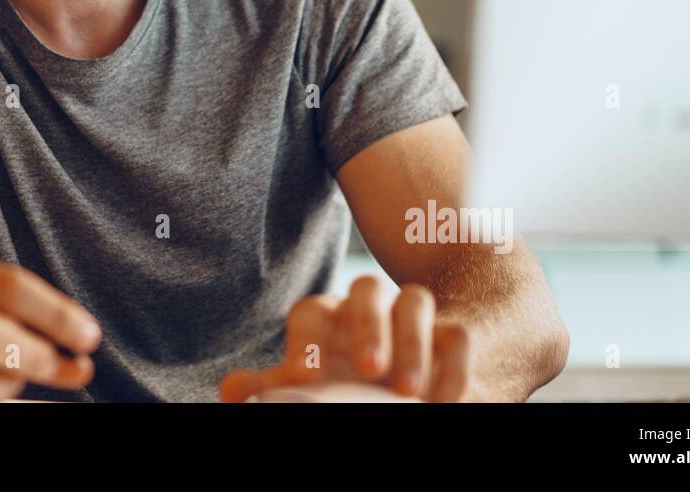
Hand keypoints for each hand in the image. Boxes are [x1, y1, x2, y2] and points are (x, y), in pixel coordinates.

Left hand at [219, 277, 471, 402]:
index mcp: (328, 320)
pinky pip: (457, 334)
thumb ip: (272, 388)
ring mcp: (412, 319)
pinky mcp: (452, 338)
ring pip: (415, 300)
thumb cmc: (342, 385)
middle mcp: (369, 310)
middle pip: (366, 290)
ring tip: (409, 391)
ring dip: (413, 342)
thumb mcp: (310, 386)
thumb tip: (232, 390)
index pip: (312, 311)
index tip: (303, 376)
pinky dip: (454, 365)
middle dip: (368, 327)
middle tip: (367, 370)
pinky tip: (446, 399)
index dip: (306, 339)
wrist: (401, 388)